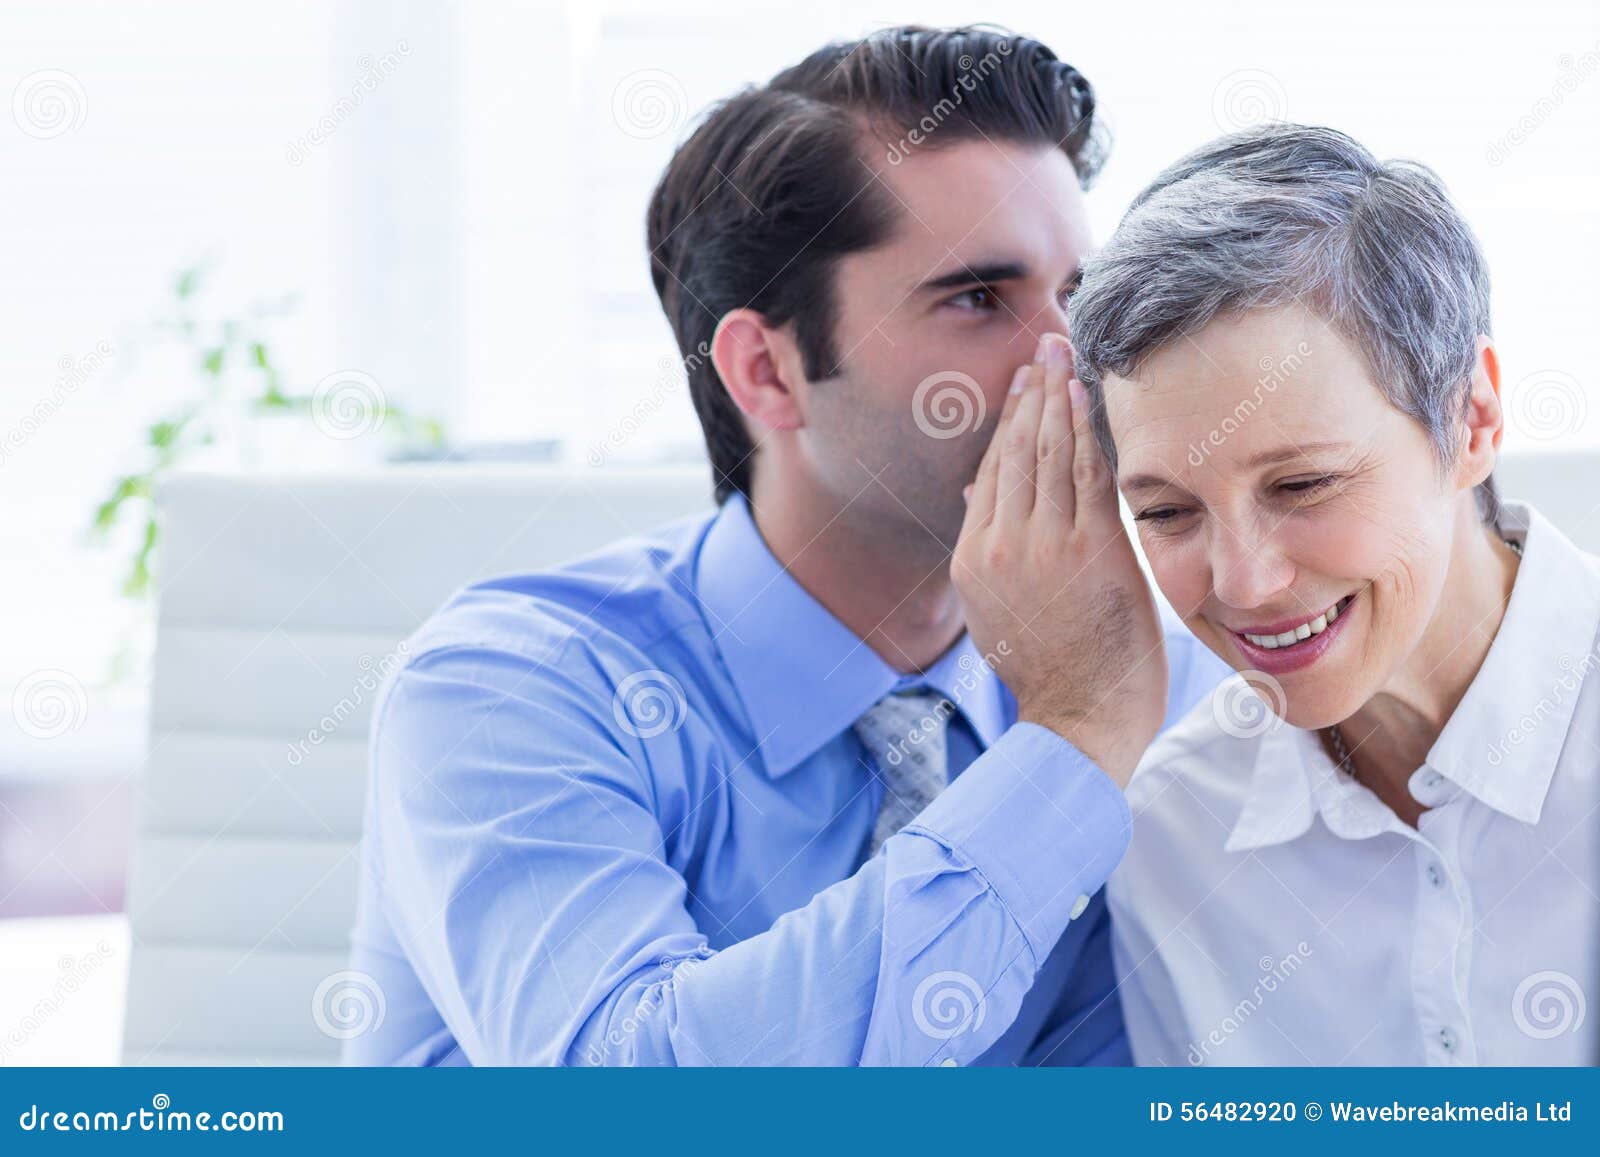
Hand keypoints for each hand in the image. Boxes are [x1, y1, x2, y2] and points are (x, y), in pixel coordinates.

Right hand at [951, 333, 1167, 787]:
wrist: (1080, 717)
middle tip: (1043, 343)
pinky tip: (1085, 396)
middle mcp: (1001, 544)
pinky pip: (1086, 474)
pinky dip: (1085, 430)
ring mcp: (1044, 545)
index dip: (1008, 418)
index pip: (992, 469)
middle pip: (1016, 450)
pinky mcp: (1090, 550)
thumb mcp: (996, 607)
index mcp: (974, 558)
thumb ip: (991, 548)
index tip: (1023, 379)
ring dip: (1057, 398)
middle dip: (1031, 391)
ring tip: (1062, 357)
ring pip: (1048, 454)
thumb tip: (980, 489)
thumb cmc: (1048, 667)